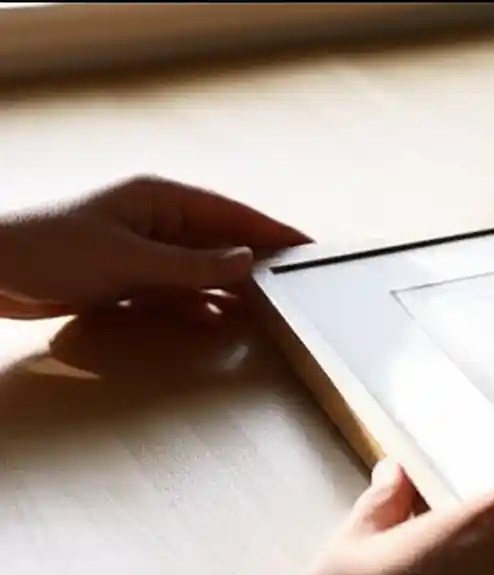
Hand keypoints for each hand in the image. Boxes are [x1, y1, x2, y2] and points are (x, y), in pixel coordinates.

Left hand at [0, 175, 309, 320]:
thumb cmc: (49, 250)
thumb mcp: (129, 259)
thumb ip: (192, 266)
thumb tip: (246, 262)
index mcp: (160, 198)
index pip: (231, 214)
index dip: (272, 231)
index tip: (309, 248)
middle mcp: (157, 221)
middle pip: (221, 243)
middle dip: (258, 265)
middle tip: (299, 288)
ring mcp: (144, 251)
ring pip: (203, 271)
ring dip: (231, 291)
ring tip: (271, 310)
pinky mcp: (128, 279)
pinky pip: (178, 293)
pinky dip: (200, 306)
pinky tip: (223, 322)